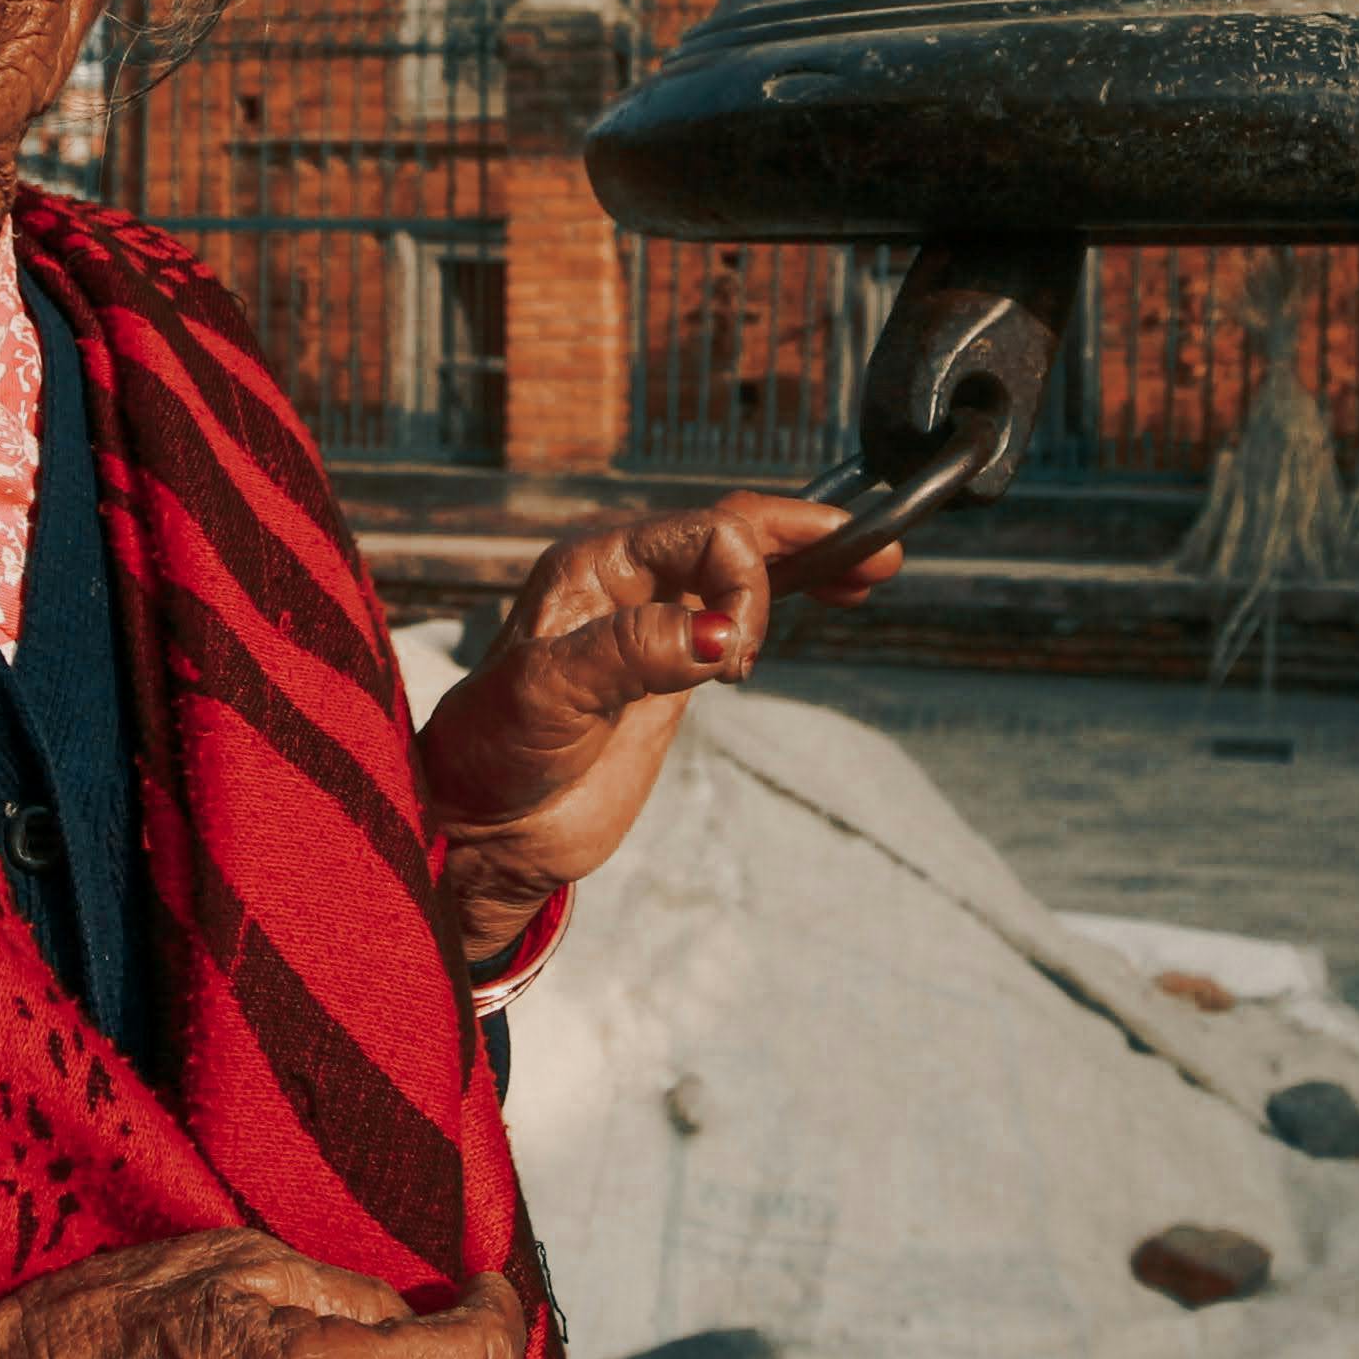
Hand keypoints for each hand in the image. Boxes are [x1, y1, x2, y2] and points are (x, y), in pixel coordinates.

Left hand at [406, 495, 898, 962]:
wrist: (484, 826)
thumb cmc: (492, 754)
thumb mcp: (549, 695)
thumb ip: (630, 653)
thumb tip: (720, 634)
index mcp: (593, 564)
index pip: (703, 533)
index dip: (745, 579)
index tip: (739, 660)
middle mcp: (625, 579)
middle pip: (732, 532)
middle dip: (802, 539)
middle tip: (872, 555)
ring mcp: (651, 620)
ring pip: (743, 566)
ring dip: (807, 562)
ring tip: (873, 566)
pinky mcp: (670, 667)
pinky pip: (739, 613)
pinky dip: (789, 601)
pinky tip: (834, 597)